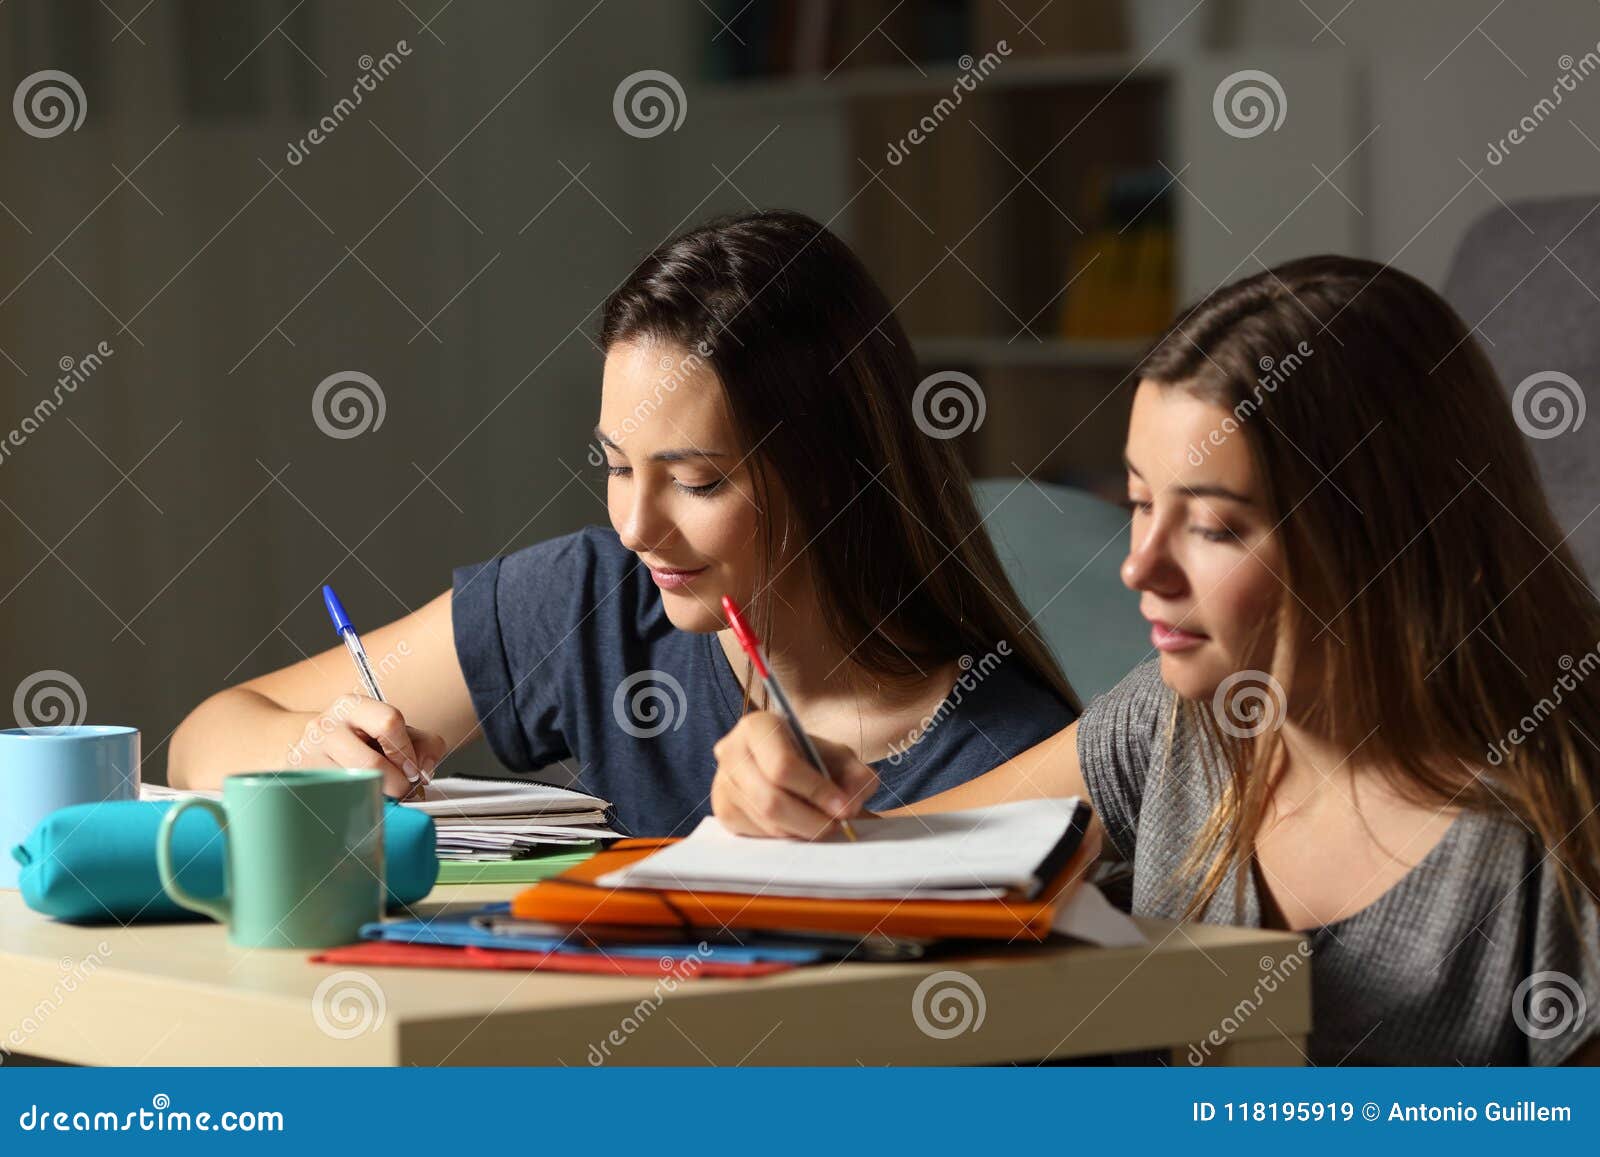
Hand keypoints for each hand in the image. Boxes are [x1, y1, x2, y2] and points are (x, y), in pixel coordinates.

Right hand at [288, 695, 444, 798]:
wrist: (312, 748)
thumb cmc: (362, 741)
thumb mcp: (396, 733)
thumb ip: (425, 745)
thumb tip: (424, 768)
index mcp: (352, 706)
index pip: (389, 722)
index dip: (407, 752)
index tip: (412, 770)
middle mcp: (325, 726)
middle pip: (372, 762)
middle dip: (396, 783)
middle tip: (400, 789)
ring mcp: (307, 756)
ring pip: (354, 787)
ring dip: (376, 797)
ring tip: (380, 794)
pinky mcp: (301, 783)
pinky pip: (337, 802)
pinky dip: (356, 805)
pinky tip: (359, 798)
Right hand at [711, 711, 878, 837]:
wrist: (784, 762)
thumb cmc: (811, 755)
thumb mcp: (838, 755)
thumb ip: (855, 775)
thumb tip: (850, 805)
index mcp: (757, 727)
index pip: (782, 766)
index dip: (816, 791)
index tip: (844, 808)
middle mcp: (730, 752)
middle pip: (771, 801)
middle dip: (812, 820)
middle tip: (838, 824)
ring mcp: (722, 784)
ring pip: (766, 823)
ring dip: (803, 831)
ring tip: (825, 823)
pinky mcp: (722, 812)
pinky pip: (758, 835)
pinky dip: (787, 836)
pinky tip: (801, 824)